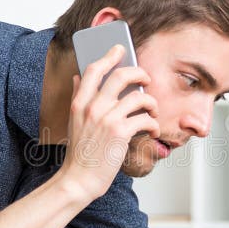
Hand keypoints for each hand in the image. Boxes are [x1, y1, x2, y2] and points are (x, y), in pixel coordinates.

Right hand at [60, 44, 159, 200]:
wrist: (79, 179)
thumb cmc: (80, 152)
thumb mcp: (74, 121)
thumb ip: (78, 97)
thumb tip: (78, 76)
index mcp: (80, 102)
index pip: (94, 70)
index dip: (109, 56)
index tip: (120, 49)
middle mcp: (93, 107)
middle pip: (121, 75)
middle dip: (140, 73)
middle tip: (146, 80)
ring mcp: (107, 119)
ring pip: (139, 97)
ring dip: (151, 103)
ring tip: (152, 111)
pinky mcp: (120, 133)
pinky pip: (145, 119)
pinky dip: (154, 124)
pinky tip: (152, 131)